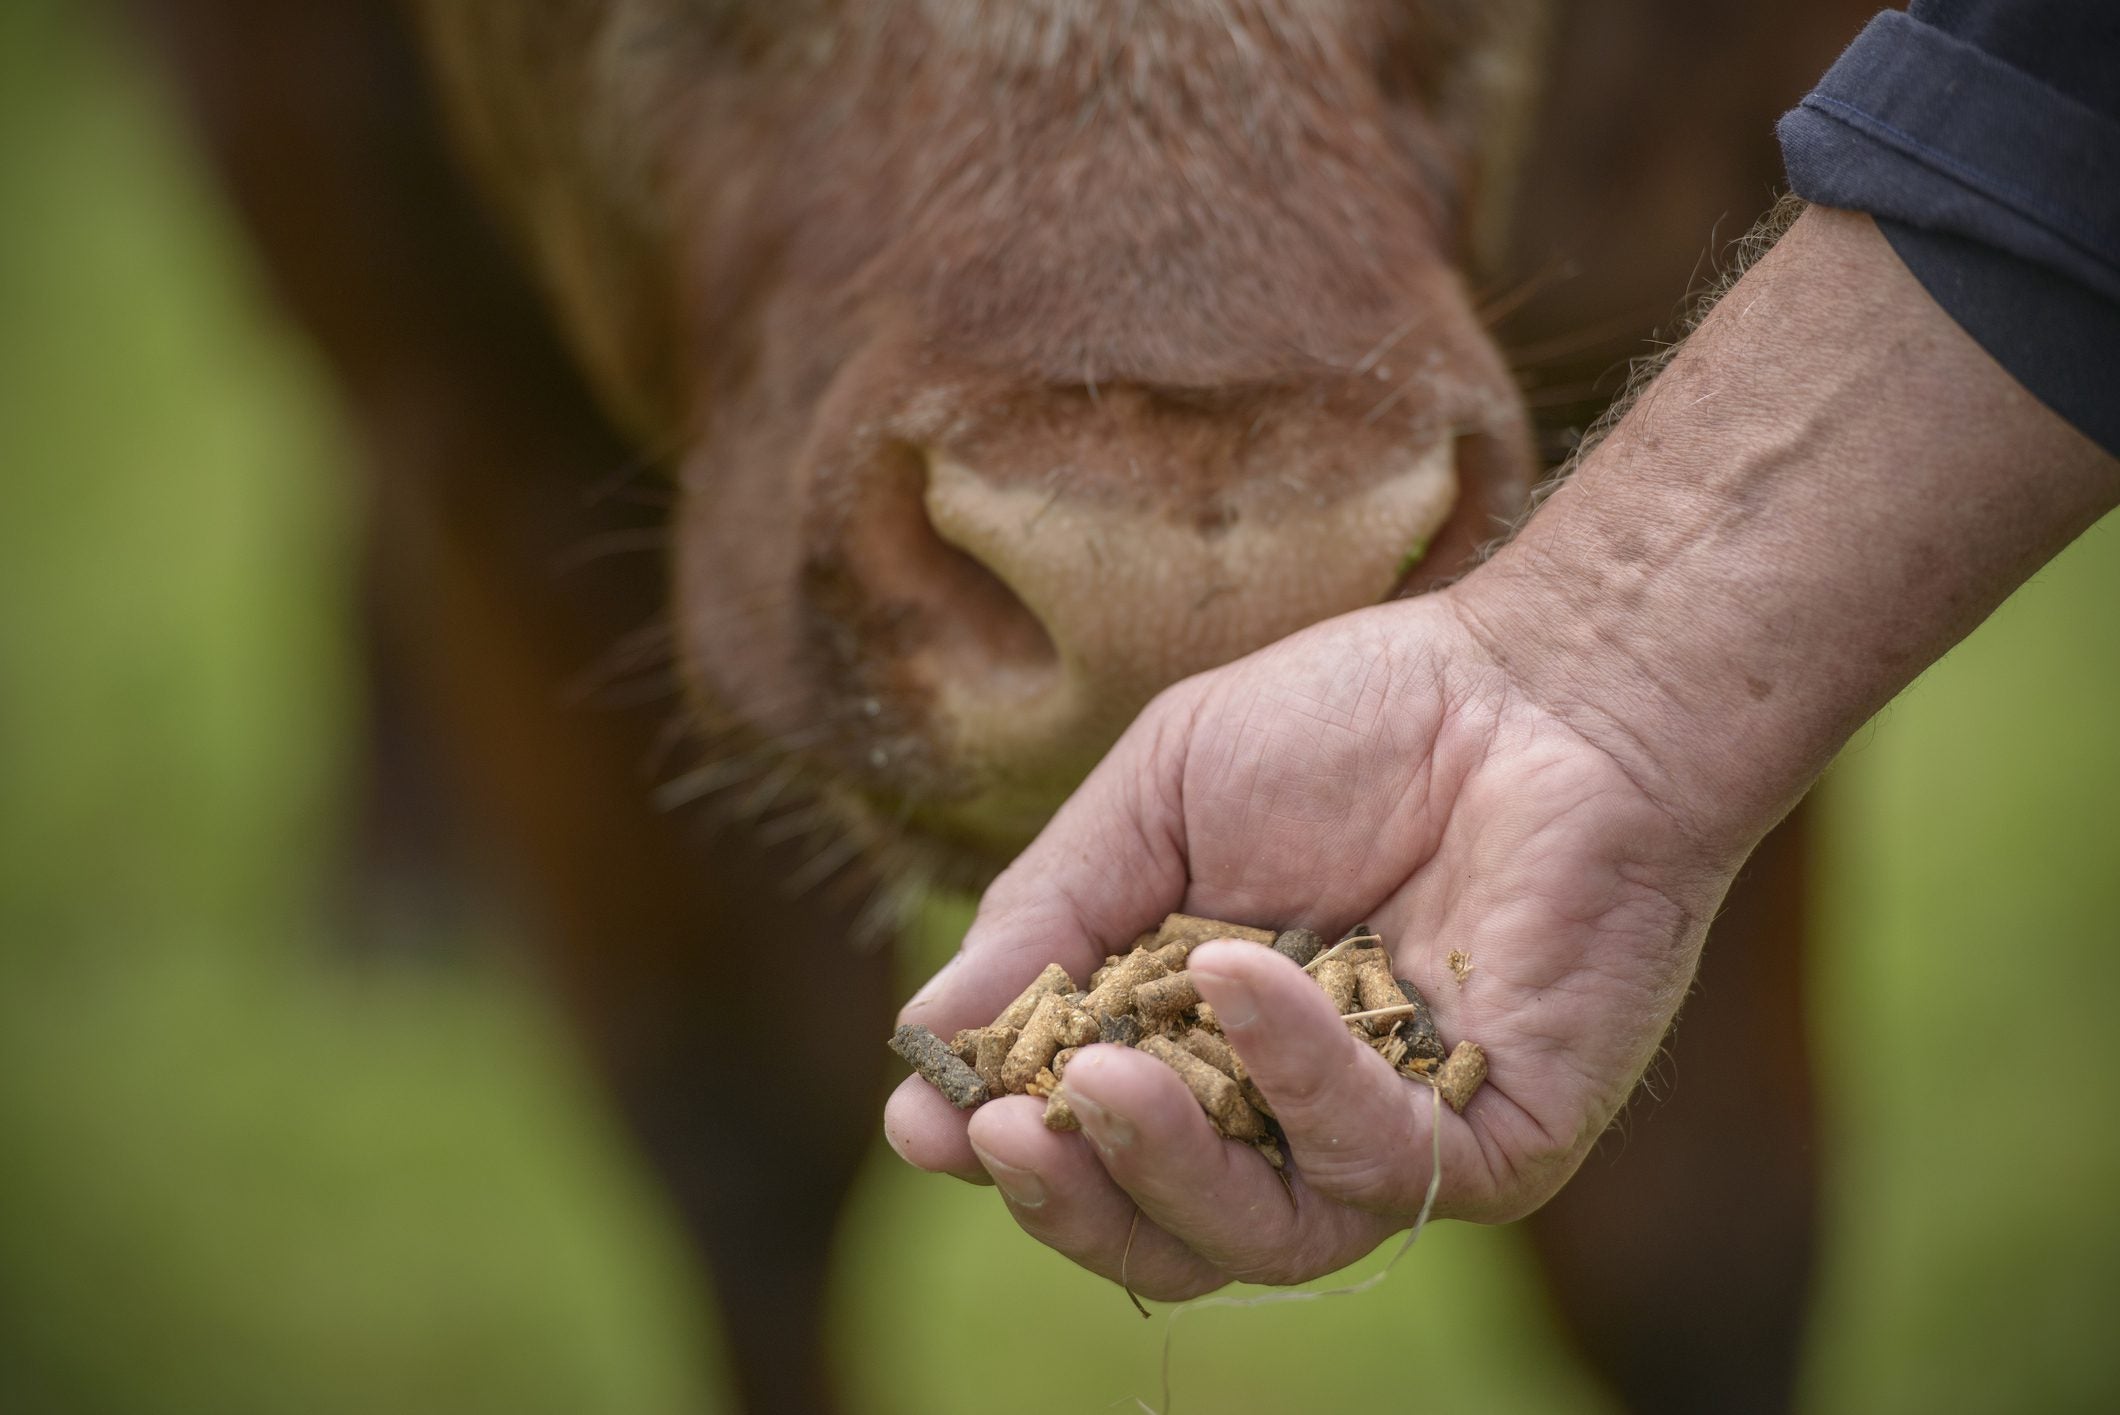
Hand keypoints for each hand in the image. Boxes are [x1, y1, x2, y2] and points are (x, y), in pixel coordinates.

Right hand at [882, 590, 1746, 1298]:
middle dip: (1072, 1198)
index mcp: (1205, 1050)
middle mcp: (1296, 1119)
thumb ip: (1047, 922)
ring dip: (1161, 1164)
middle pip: (1168, 1232)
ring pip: (1265, 1235)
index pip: (1095, 1150)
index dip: (1012, 1149)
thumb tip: (921, 1040)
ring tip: (1094, 1074)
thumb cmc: (1350, 726)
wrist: (1540, 677)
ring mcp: (1397, 1139)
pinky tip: (1237, 975)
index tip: (924, 1115)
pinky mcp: (1498, 1141)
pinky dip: (1295, 1077)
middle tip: (997, 1131)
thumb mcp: (1154, 805)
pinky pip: (1379, 1159)